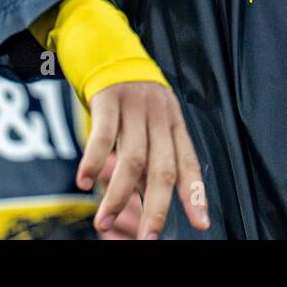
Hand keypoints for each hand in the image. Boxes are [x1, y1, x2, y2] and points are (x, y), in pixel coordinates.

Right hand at [78, 81, 209, 238]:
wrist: (109, 48)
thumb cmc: (131, 97)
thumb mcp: (147, 125)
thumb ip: (146, 162)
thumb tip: (144, 201)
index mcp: (174, 125)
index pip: (189, 164)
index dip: (196, 195)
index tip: (201, 224)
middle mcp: (159, 117)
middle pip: (163, 168)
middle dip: (157, 207)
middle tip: (148, 239)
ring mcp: (135, 107)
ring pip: (133, 158)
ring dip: (118, 196)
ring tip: (103, 222)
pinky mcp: (109, 99)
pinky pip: (103, 135)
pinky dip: (94, 162)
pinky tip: (84, 183)